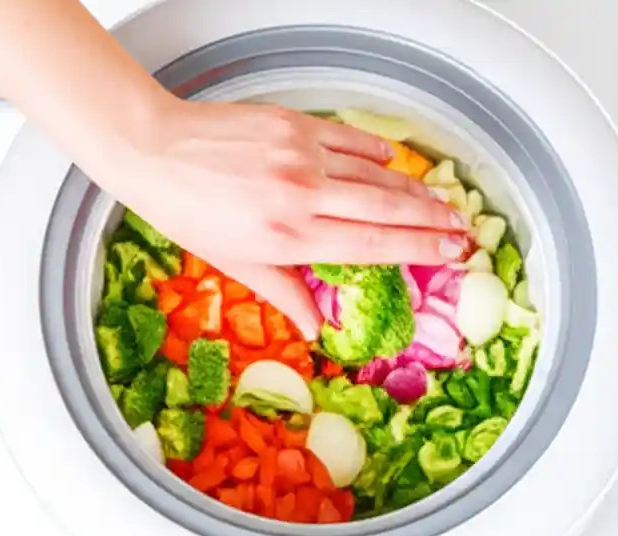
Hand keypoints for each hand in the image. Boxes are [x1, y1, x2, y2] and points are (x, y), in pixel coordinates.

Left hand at [103, 99, 469, 339]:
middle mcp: (304, 194)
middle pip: (387, 208)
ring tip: (439, 201)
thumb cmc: (188, 211)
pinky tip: (392, 163)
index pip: (373, 245)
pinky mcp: (295, 124)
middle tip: (462, 228)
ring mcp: (302, 154)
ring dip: (412, 188)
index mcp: (291, 235)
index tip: (450, 252)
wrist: (155, 150)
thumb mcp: (237, 264)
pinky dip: (375, 152)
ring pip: (375, 173)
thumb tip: (317, 330)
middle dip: (432, 219)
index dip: (419, 249)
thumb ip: (286, 293)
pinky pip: (350, 139)